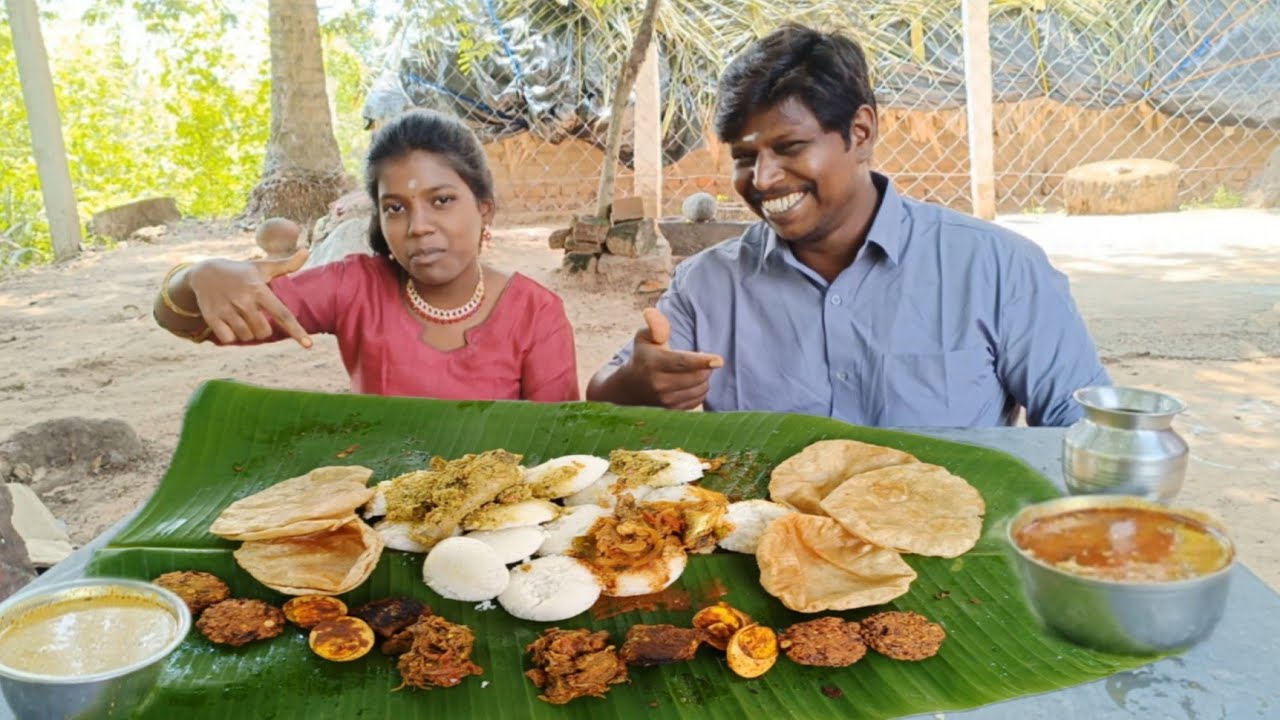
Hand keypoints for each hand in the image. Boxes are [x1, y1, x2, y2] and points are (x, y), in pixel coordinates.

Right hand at [187, 249, 311, 347]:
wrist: (203, 273)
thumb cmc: (241, 273)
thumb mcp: (262, 267)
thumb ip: (286, 265)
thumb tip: (306, 251)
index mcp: (259, 290)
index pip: (283, 314)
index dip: (296, 331)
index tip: (309, 345)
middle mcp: (243, 300)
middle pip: (264, 332)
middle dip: (262, 328)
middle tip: (253, 315)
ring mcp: (226, 309)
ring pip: (247, 337)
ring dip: (247, 332)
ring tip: (240, 316)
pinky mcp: (211, 317)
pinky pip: (229, 339)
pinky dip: (231, 335)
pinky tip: (228, 322)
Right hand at [625, 308, 723, 409]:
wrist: (629, 388)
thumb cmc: (643, 357)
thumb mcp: (645, 337)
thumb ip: (655, 325)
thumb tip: (651, 312)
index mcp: (653, 363)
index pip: (682, 362)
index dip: (702, 361)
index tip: (719, 360)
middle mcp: (659, 384)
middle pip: (696, 376)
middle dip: (705, 366)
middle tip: (701, 359)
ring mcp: (666, 401)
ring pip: (700, 388)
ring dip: (704, 378)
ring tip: (694, 370)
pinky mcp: (672, 410)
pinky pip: (698, 400)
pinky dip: (700, 390)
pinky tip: (691, 382)